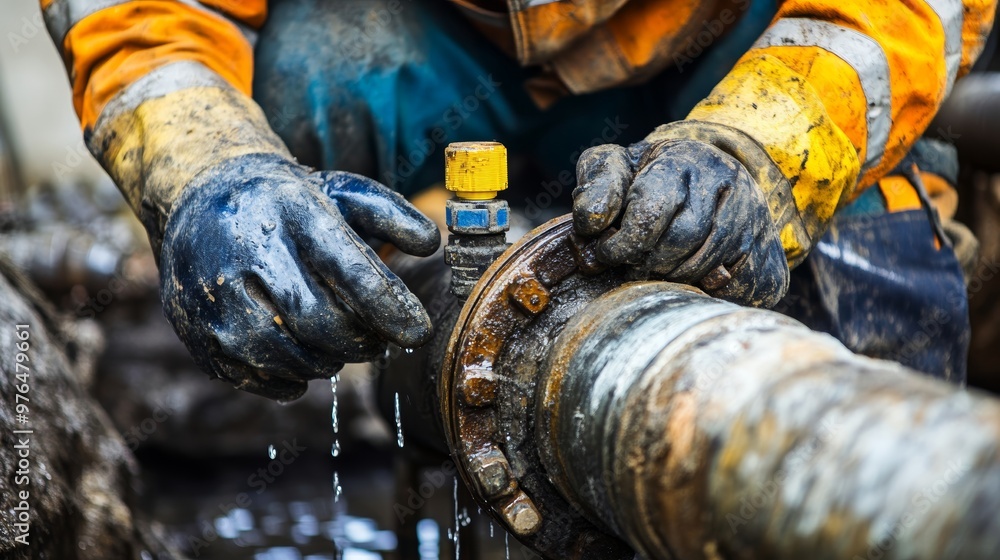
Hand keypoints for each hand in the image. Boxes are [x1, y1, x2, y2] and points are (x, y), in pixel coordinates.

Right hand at [159, 153, 439, 400]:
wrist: (201, 195)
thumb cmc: (288, 203)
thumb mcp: (341, 190)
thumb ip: (392, 214)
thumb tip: (431, 244)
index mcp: (291, 213)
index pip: (348, 271)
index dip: (389, 309)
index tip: (418, 332)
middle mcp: (245, 253)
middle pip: (320, 324)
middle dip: (360, 342)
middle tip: (376, 340)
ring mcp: (214, 297)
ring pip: (289, 358)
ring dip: (328, 361)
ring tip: (335, 340)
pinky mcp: (197, 333)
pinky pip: (258, 379)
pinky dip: (291, 378)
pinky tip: (301, 352)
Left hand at [572, 137, 787, 306]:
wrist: (711, 177)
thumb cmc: (651, 177)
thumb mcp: (618, 166)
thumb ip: (597, 186)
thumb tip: (591, 222)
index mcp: (683, 159)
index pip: (650, 211)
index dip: (621, 243)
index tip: (606, 253)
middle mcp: (727, 182)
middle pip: (680, 241)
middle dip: (646, 262)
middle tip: (632, 266)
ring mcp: (754, 215)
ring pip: (706, 266)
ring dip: (672, 278)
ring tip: (657, 269)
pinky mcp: (768, 250)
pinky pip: (735, 286)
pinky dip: (706, 290)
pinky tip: (691, 278)